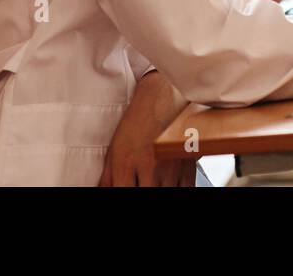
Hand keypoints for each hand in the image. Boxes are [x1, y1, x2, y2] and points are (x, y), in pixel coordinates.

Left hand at [99, 70, 196, 186]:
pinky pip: (185, 189)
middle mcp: (149, 167)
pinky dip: (176, 188)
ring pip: (166, 193)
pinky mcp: (188, 166)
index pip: (123, 193)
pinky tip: (167, 182)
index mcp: (126, 164)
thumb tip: (104, 192)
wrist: (163, 98)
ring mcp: (170, 168)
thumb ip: (107, 179)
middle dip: (143, 188)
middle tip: (142, 182)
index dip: (124, 194)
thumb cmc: (137, 123)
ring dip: (160, 188)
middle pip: (146, 193)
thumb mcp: (114, 150)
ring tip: (154, 181)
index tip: (127, 186)